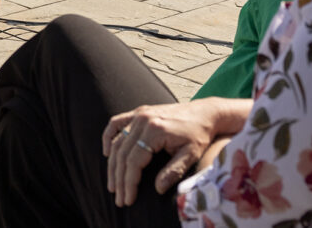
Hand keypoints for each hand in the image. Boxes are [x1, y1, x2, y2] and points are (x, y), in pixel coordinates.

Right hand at [103, 101, 218, 206]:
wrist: (205, 113)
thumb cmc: (199, 135)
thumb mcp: (191, 154)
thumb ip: (174, 171)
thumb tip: (158, 189)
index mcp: (156, 130)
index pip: (134, 160)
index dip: (129, 182)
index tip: (128, 199)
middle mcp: (143, 120)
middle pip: (122, 153)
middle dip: (119, 179)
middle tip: (119, 199)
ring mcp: (139, 114)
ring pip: (117, 141)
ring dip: (112, 165)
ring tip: (113, 185)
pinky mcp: (138, 112)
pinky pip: (116, 123)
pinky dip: (108, 137)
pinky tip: (106, 153)